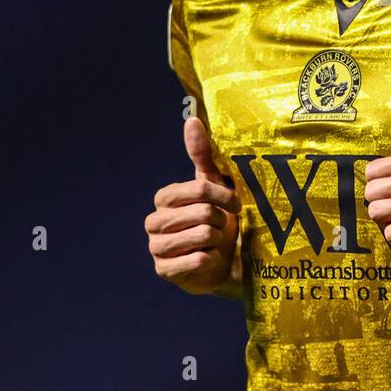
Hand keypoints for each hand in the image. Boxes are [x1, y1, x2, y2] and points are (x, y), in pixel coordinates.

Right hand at [146, 116, 240, 294]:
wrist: (222, 263)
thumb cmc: (217, 220)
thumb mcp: (212, 185)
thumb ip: (201, 154)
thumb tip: (192, 119)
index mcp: (164, 198)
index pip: (199, 189)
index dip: (223, 196)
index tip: (236, 204)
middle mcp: (154, 221)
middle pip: (202, 213)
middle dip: (220, 220)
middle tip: (222, 227)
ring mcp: (157, 247)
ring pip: (202, 234)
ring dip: (216, 240)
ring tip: (214, 242)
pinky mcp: (164, 270)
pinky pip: (198, 259)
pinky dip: (211, 258)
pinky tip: (208, 258)